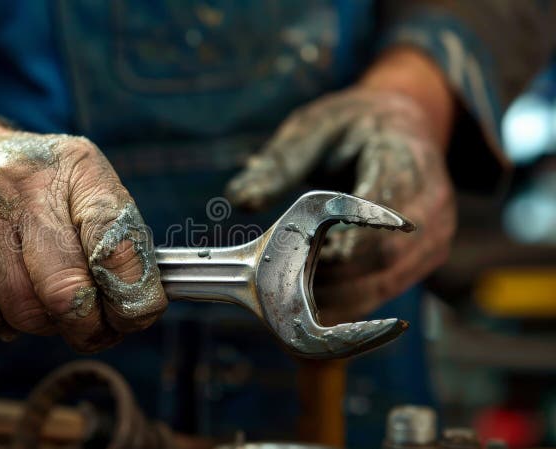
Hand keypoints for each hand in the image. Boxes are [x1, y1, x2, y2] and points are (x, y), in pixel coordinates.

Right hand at [0, 99, 166, 351]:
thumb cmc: (29, 183)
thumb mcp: (80, 184)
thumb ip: (116, 238)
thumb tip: (140, 308)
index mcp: (76, 166)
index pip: (117, 244)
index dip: (133, 297)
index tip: (134, 316)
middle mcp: (24, 185)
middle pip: (69, 293)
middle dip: (89, 327)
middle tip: (92, 328)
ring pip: (27, 313)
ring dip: (42, 323)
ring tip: (39, 295)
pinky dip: (0, 321)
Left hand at [226, 84, 455, 323]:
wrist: (405, 122)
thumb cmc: (353, 125)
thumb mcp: (313, 127)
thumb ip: (279, 164)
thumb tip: (238, 198)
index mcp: (401, 157)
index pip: (382, 208)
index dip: (347, 239)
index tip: (307, 256)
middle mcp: (430, 198)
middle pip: (385, 254)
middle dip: (334, 273)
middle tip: (286, 280)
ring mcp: (436, 229)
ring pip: (389, 279)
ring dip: (341, 293)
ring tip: (295, 292)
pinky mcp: (429, 253)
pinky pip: (391, 287)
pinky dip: (354, 298)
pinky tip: (319, 298)